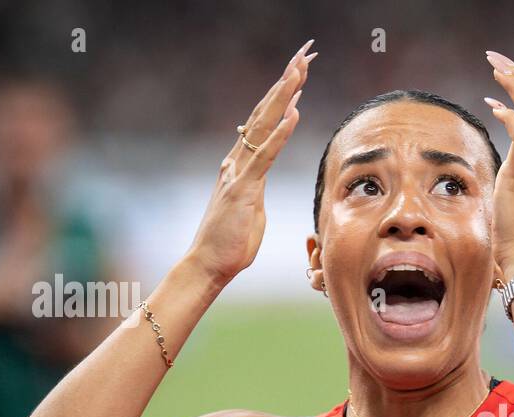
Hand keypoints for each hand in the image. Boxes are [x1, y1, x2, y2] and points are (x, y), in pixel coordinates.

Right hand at [185, 40, 314, 284]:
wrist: (209, 264)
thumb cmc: (231, 243)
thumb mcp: (252, 210)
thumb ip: (256, 190)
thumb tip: (260, 182)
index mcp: (241, 165)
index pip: (264, 122)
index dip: (281, 96)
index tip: (298, 72)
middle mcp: (237, 161)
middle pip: (263, 113)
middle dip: (285, 83)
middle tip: (303, 56)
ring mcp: (238, 172)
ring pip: (263, 126)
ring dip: (283, 98)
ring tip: (299, 72)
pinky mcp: (243, 188)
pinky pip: (265, 156)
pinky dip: (279, 134)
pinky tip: (293, 114)